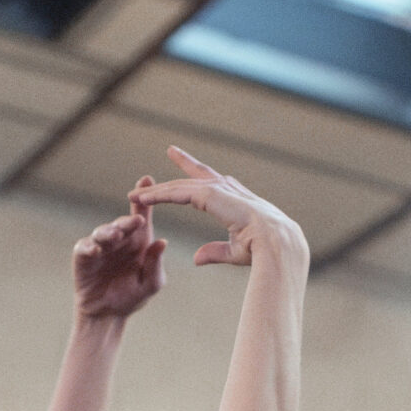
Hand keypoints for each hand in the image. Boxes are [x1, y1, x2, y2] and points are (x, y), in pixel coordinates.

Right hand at [73, 191, 166, 319]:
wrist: (108, 314)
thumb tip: (163, 243)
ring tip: (116, 235)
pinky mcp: (83, 256)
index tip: (147, 179)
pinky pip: (85, 247)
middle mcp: (119, 238)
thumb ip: (155, 265)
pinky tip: (96, 250)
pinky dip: (89, 247)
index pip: (141, 215)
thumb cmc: (132, 296)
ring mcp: (100, 245)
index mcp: (139, 240)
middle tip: (136, 221)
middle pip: (123, 222)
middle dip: (128, 220)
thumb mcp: (151, 284)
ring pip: (103, 231)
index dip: (144, 199)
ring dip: (109, 231)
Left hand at [134, 147, 306, 269]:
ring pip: (182, 187)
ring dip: (158, 191)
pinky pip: (179, 193)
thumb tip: (196, 258)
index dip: (196, 174)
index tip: (186, 164)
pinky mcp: (211, 195)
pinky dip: (160, 196)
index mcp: (235, 200)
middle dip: (181, 166)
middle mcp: (227, 189)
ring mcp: (219, 190)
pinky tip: (144, 199)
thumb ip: (214, 252)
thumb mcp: (234, 251)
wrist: (275, 246)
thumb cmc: (263, 251)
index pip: (211, 183)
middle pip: (196, 176)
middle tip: (169, 152)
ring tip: (135, 194)